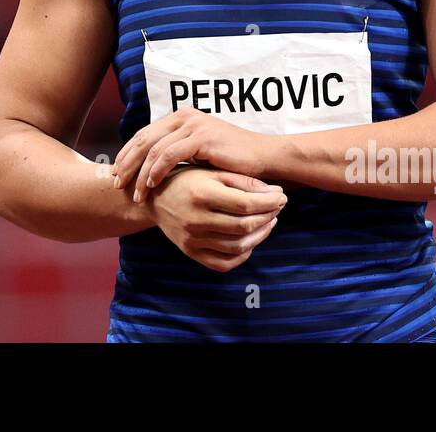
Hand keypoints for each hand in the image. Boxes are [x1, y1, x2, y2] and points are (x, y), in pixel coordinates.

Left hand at [112, 107, 274, 202]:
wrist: (263, 158)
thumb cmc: (231, 161)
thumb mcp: (198, 153)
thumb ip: (176, 153)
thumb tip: (148, 168)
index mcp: (180, 117)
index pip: (144, 134)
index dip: (127, 154)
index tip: (116, 174)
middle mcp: (184, 116)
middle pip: (144, 139)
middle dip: (127, 163)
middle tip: (116, 184)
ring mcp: (193, 124)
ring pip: (154, 149)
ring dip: (140, 173)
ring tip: (135, 194)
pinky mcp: (202, 136)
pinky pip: (170, 154)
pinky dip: (157, 170)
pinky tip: (151, 185)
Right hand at [145, 167, 287, 272]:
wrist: (154, 199)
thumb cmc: (187, 180)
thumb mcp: (212, 172)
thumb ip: (243, 181)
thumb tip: (276, 193)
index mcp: (201, 193)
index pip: (245, 204)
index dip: (269, 202)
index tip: (281, 197)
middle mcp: (195, 219)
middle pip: (243, 226)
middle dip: (267, 217)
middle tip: (277, 208)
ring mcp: (192, 239)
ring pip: (237, 247)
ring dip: (260, 235)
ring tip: (267, 222)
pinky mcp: (190, 252)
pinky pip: (223, 263)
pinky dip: (242, 255)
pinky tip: (250, 240)